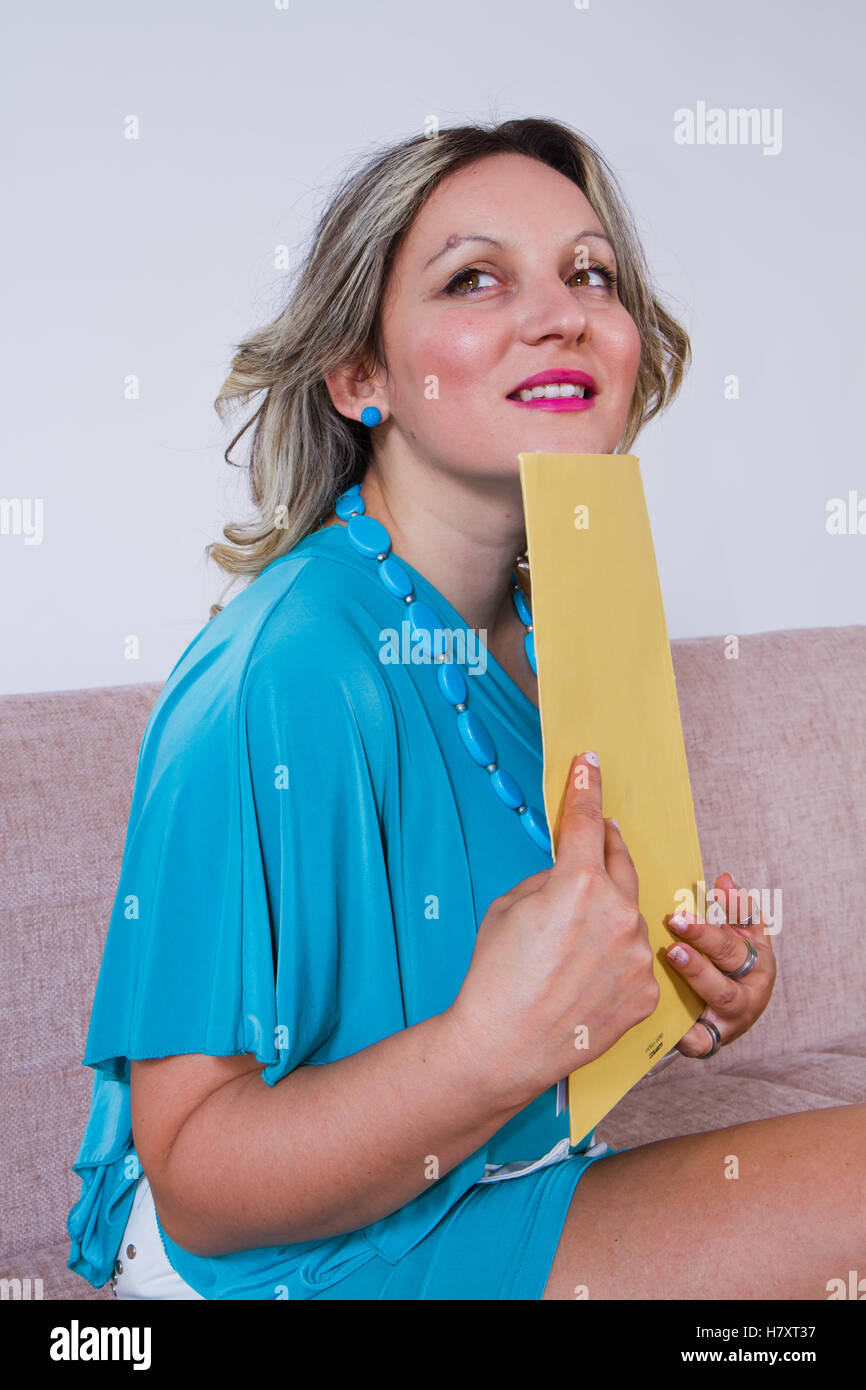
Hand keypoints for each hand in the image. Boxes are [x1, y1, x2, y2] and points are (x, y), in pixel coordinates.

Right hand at [448, 750, 660, 1109]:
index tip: (590, 765)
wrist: (504, 1046)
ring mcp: (638, 954)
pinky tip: (586, 977)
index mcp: (578, 884)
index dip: (586, 788)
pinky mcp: (648, 991)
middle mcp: (618, 913)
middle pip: (619, 861)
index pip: (587, 822)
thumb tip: (571, 875)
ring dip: (608, 914)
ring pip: (629, 915)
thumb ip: (549, 880)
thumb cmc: (497, 976)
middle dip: (607, 845)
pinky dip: (615, 958)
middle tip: (599, 835)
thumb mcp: (509, 907)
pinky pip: (635, 958)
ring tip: (573, 942)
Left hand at [665, 873, 776, 1057]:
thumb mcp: (744, 938)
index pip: (733, 948)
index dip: (707, 933)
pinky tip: (664, 1015)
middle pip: (724, 980)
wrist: (734, 1016)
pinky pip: (697, 1042)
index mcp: (758, 966)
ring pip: (714, 1006)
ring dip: (694, 981)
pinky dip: (683, 1033)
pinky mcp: (710, 1044)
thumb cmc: (734, 967)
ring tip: (671, 959)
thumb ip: (737, 910)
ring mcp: (730, 1022)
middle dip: (698, 960)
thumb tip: (725, 879)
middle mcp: (748, 997)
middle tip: (672, 939)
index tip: (679, 915)